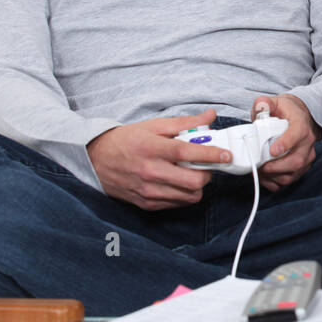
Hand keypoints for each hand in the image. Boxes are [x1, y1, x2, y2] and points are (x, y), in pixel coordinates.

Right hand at [87, 109, 232, 210]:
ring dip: (198, 185)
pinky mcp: (147, 204)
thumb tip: (209, 117)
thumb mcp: (154, 125)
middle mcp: (150, 172)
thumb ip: (184, 123)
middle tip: (206, 164)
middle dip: (207, 173)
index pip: (187, 153)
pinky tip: (179, 182)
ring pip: (189, 196)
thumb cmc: (126, 140)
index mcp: (152, 148)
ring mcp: (149, 191)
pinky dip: (185, 194)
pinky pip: (178, 203)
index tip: (226, 155)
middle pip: (193, 181)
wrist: (96, 160)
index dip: (211, 154)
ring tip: (191, 172)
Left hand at [249, 94, 321, 191]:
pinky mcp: (302, 168)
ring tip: (260, 171)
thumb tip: (260, 106)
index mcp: (301, 125)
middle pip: (296, 161)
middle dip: (276, 167)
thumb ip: (264, 103)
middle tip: (260, 166)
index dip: (285, 144)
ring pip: (293, 174)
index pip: (297, 135)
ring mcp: (306, 157)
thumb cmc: (284, 112)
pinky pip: (290, 180)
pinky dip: (276, 182)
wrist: (299, 118)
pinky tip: (265, 176)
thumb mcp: (274, 102)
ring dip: (274, 176)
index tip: (272, 150)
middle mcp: (307, 143)